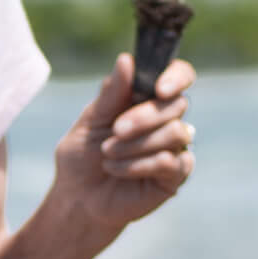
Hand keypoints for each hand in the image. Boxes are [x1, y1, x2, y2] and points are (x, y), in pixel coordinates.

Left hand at [52, 52, 195, 236]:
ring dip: (137, 144)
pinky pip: (171, 162)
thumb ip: (111, 93)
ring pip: (176, 132)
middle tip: (115, 131)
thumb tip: (127, 59)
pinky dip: (140, 165)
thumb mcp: (91, 120)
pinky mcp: (176, 175)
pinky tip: (117, 170)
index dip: (176, 77)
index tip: (160, 88)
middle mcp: (167, 119)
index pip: (179, 75)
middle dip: (144, 117)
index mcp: (149, 97)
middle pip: (177, 104)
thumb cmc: (82, 156)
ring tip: (108, 155)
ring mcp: (175, 147)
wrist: (77, 199)